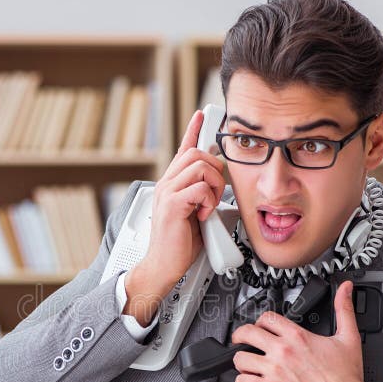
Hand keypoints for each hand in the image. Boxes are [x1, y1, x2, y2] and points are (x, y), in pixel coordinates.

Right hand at [124, 111, 225, 324]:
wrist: (163, 266)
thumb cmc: (179, 244)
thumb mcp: (194, 213)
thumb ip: (202, 196)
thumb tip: (219, 185)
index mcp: (171, 184)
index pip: (182, 149)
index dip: (192, 130)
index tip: (200, 115)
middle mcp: (166, 184)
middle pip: (196, 153)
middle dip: (216, 168)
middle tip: (216, 190)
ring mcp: (167, 193)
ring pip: (199, 166)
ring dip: (214, 185)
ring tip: (209, 205)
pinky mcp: (172, 205)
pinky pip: (199, 188)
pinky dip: (208, 201)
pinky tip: (203, 215)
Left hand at [230, 280, 372, 381]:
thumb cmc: (346, 378)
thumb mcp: (348, 337)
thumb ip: (344, 309)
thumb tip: (345, 289)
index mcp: (297, 336)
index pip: (267, 318)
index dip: (260, 321)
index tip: (260, 327)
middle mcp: (283, 351)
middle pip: (246, 334)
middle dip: (241, 336)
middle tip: (241, 340)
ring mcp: (274, 371)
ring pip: (240, 359)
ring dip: (240, 360)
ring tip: (246, 362)